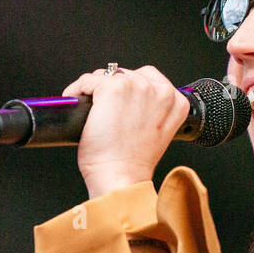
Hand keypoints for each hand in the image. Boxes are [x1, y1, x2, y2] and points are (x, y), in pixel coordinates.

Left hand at [61, 65, 190, 194]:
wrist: (121, 178)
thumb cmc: (134, 164)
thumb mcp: (156, 134)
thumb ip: (153, 112)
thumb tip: (131, 101)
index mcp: (176, 102)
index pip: (150, 79)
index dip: (130, 90)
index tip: (120, 103)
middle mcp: (159, 90)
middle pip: (127, 74)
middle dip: (112, 90)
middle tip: (105, 111)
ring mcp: (136, 86)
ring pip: (106, 75)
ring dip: (94, 89)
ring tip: (91, 110)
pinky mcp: (113, 88)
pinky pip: (88, 80)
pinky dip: (77, 90)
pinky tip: (77, 103)